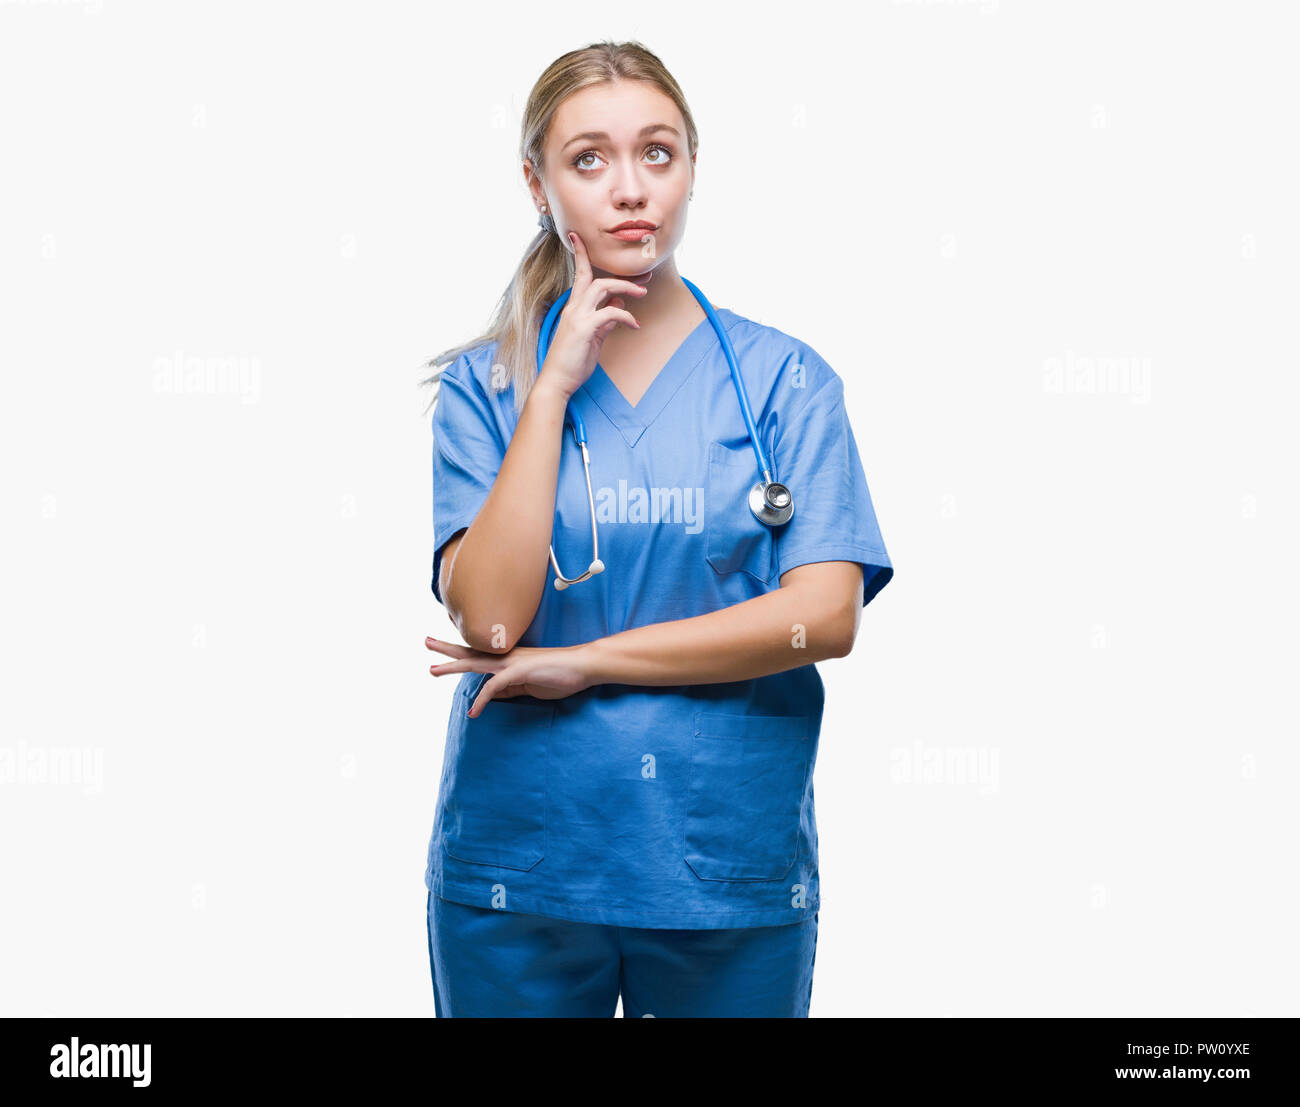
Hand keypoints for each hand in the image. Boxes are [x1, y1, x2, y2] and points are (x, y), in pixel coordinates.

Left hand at [425, 637, 596, 716]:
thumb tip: (491, 694)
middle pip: (470, 652)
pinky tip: (474, 712)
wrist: (584, 666)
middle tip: (426, 642)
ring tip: (433, 669)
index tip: (443, 648)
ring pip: (475, 663)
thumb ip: (509, 688)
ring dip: (453, 666)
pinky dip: (482, 700)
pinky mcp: (520, 671)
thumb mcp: (529, 684)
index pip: (479, 654)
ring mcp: (512, 662)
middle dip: (447, 649)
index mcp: (509, 658)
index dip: (461, 651)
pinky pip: (494, 686)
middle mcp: (507, 656)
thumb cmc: (560, 674)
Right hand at [538, 230, 647, 397]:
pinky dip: (626, 316)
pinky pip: (610, 313)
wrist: (557, 381)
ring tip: (643, 292)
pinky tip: (635, 325)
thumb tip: (619, 305)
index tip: (578, 237)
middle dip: (621, 274)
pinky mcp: (584, 329)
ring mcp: (578, 317)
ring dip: (626, 287)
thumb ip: (605, 320)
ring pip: (602, 288)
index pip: (579, 274)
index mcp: (574, 308)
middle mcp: (574, 308)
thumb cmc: (572, 361)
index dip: (580, 253)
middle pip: (595, 277)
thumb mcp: (593, 337)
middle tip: (645, 277)